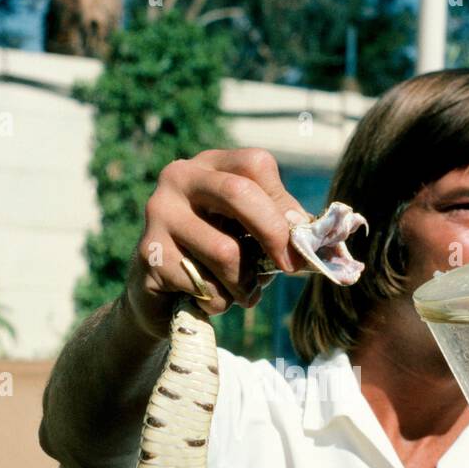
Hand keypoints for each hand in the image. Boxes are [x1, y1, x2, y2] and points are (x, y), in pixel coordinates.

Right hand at [123, 147, 310, 338]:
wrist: (159, 294)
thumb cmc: (215, 256)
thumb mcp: (248, 233)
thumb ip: (279, 227)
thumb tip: (318, 243)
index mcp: (210, 165)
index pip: (256, 165)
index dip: (283, 206)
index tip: (298, 243)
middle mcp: (179, 178)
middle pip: (239, 193)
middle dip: (273, 235)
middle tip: (288, 268)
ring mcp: (159, 213)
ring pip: (225, 252)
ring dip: (245, 285)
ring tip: (242, 293)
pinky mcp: (150, 253)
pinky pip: (206, 286)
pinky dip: (221, 303)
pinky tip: (210, 299)